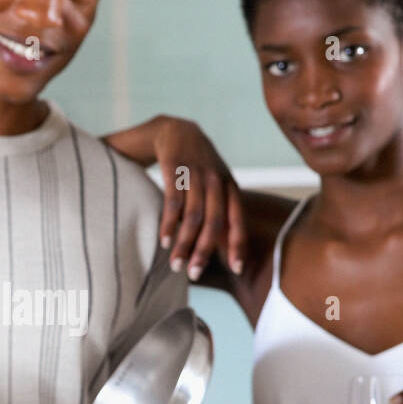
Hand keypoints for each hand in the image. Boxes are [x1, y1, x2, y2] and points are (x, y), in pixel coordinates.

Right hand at [153, 118, 247, 279]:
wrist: (174, 129)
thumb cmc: (195, 165)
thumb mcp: (213, 182)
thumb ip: (219, 210)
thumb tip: (223, 249)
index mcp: (229, 186)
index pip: (238, 219)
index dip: (238, 245)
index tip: (236, 269)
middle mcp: (216, 180)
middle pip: (214, 223)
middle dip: (204, 251)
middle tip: (194, 274)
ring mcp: (196, 174)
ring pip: (193, 216)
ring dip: (184, 243)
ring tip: (175, 265)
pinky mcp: (175, 168)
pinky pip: (173, 202)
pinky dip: (169, 224)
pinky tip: (164, 241)